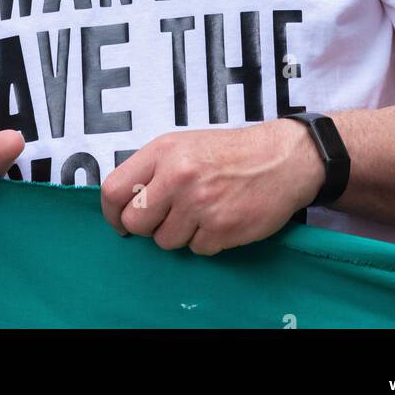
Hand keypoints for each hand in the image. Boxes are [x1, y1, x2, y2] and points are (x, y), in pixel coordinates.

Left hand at [100, 120, 323, 255]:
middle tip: (166, 217)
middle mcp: (178, 176)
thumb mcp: (185, 145)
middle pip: (135, 223)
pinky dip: (206, 240)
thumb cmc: (230, 153)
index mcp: (164, 151)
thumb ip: (153, 170)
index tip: (121, 220)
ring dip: (180, 233)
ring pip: (165, 241)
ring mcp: (199, 204)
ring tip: (201, 211)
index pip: (114, 190)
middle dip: (147, 227)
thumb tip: (125, 204)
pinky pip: (197, 249)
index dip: (113, 212)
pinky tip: (221, 218)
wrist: (281, 159)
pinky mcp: (221, 228)